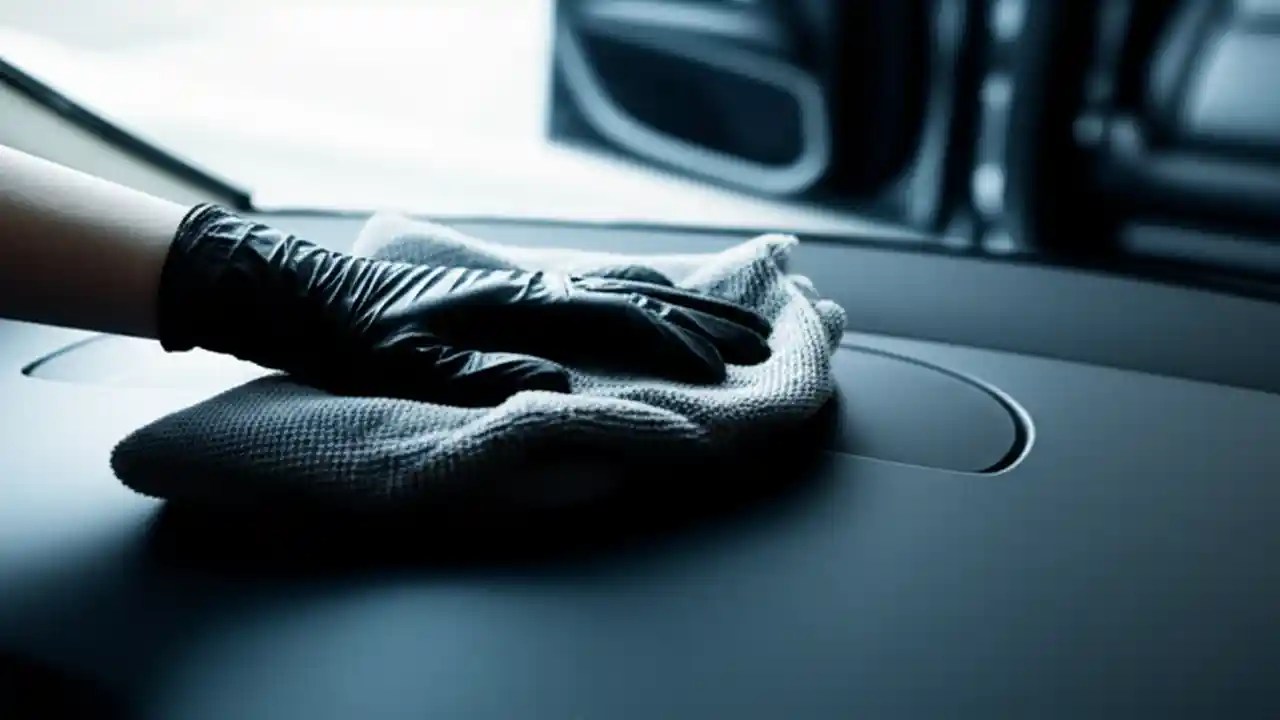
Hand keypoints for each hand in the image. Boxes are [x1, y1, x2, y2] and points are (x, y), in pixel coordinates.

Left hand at [158, 206, 770, 404]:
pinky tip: (650, 315)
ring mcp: (526, 285)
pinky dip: (635, 305)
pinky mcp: (510, 292)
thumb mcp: (419, 363)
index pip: (622, 319)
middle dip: (701, 322)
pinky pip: (592, 297)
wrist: (319, 296)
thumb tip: (558, 388)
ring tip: (726, 324)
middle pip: (637, 299)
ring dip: (678, 310)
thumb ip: (487, 374)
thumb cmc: (365, 337)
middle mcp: (537, 287)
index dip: (678, 344)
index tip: (725, 366)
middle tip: (759, 340)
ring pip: (621, 294)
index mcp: (524, 302)